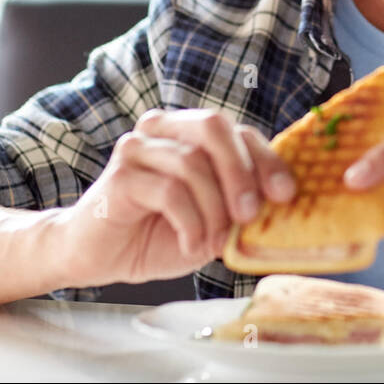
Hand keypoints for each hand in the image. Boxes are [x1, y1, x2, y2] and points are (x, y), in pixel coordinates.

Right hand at [56, 108, 294, 287]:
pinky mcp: (120, 175)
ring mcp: (138, 147)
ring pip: (192, 163)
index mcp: (189, 131)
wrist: (98, 256)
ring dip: (213, 209)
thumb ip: (240, 202)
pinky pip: (169, 191)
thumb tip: (282, 200)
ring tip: (213, 241)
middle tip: (250, 214)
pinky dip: (190, 222)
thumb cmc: (159, 233)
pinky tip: (190, 243)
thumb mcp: (213, 218)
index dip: (266, 160)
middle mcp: (163, 128)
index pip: (237, 131)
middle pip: (213, 127)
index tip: (286, 195)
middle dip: (240, 171)